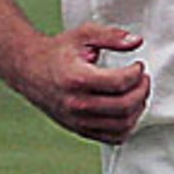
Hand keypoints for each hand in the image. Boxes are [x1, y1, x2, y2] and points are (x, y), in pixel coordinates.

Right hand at [18, 24, 148, 142]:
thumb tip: (136, 41)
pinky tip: (128, 110)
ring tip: (138, 93)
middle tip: (143, 79)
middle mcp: (77, 104)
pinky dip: (128, 126)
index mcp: (77, 79)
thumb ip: (111, 36)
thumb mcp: (83, 35)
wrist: (30, 71)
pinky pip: (113, 138)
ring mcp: (78, 121)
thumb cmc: (57, 53)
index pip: (119, 83)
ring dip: (138, 109)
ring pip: (122, 125)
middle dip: (142, 91)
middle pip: (124, 106)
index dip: (137, 74)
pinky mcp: (80, 130)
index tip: (138, 66)